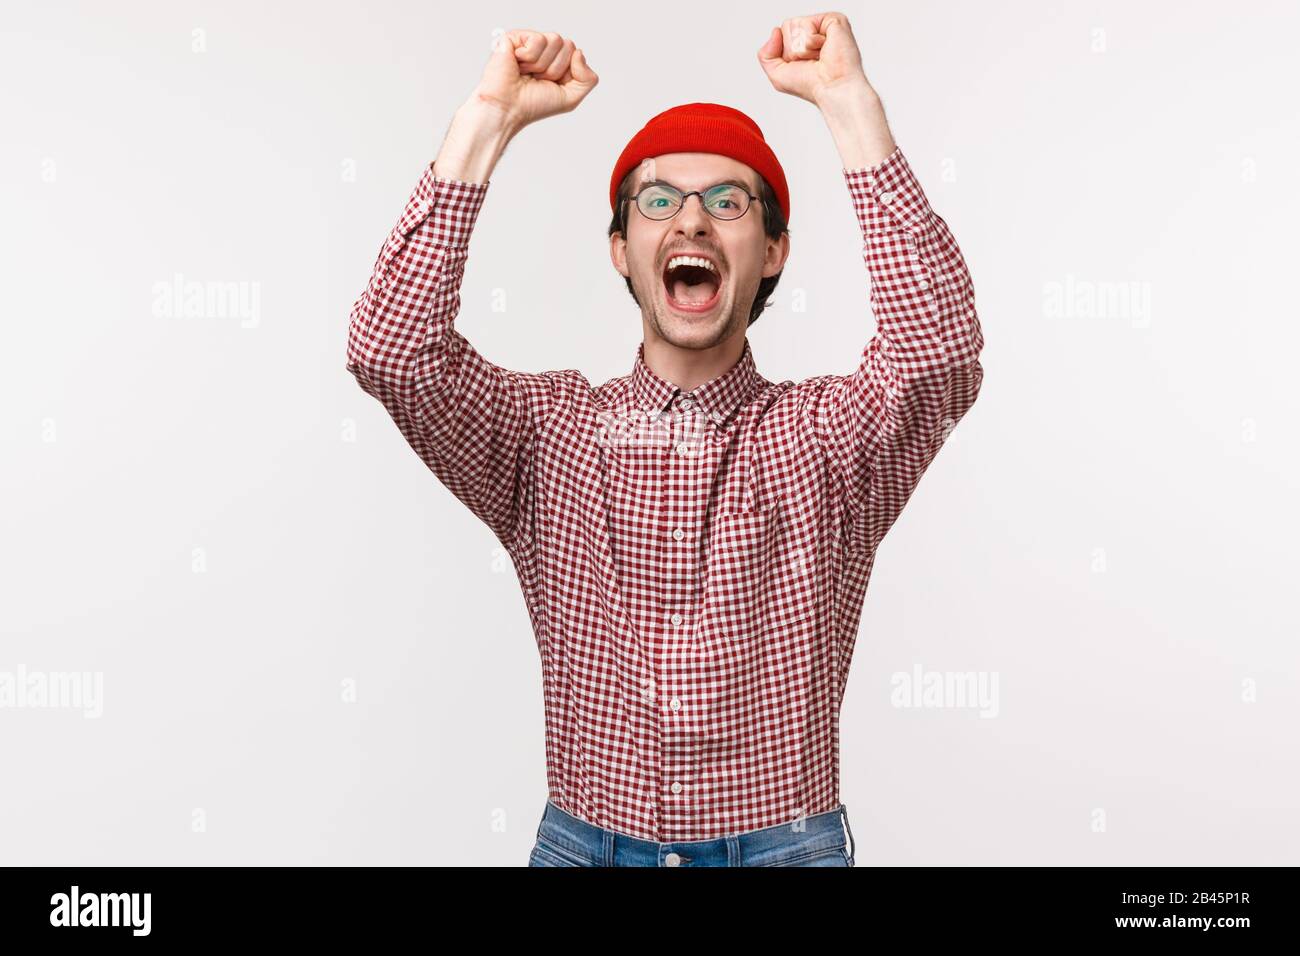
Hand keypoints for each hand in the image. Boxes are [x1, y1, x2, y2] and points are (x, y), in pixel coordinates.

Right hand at [473, 29, 598, 132]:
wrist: (508, 109)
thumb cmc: (532, 105)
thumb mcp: (571, 98)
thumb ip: (588, 79)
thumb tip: (579, 53)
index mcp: (556, 62)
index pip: (576, 53)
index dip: (567, 73)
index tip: (550, 84)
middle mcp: (544, 50)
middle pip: (568, 45)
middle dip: (555, 68)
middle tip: (536, 79)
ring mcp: (529, 42)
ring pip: (555, 40)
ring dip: (541, 64)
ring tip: (526, 73)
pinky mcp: (515, 36)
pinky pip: (538, 40)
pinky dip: (529, 57)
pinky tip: (518, 64)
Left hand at [757, 13, 868, 105]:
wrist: (831, 89)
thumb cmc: (811, 85)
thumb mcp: (777, 75)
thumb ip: (765, 54)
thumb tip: (775, 31)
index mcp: (803, 42)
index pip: (781, 33)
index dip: (786, 53)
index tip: (802, 65)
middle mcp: (814, 31)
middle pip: (786, 26)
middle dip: (792, 49)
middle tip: (811, 61)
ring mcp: (824, 24)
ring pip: (794, 24)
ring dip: (802, 48)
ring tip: (818, 56)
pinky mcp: (833, 20)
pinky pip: (806, 24)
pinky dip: (810, 41)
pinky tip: (824, 49)